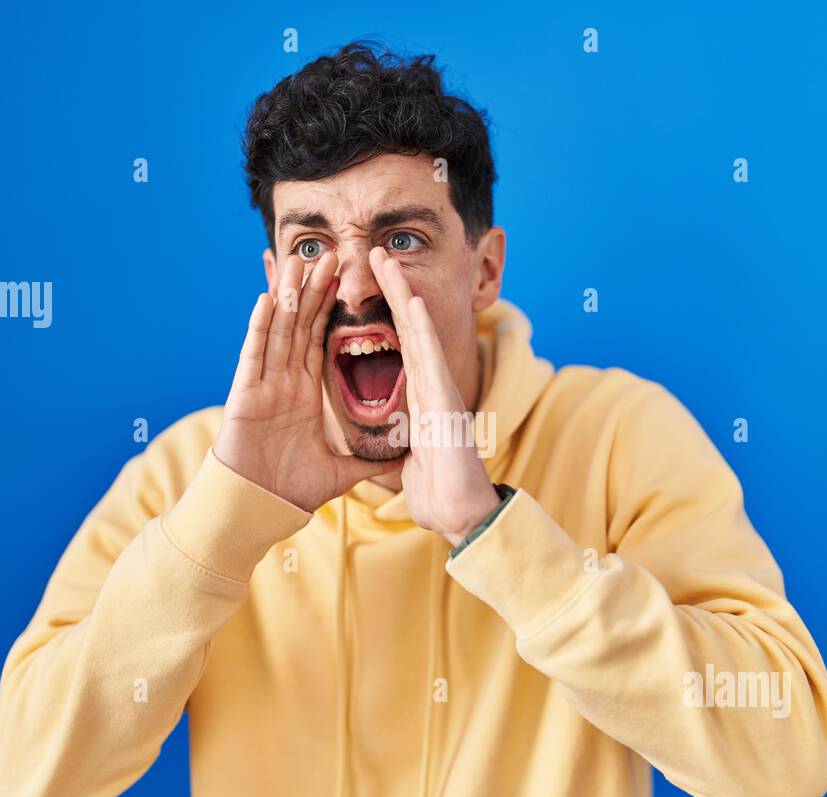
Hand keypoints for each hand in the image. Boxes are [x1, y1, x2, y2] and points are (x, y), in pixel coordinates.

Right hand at [213, 251, 400, 511]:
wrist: (259, 511)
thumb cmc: (291, 490)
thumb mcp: (340, 470)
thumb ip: (366, 459)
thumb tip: (398, 461)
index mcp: (305, 393)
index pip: (319, 340)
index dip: (330, 310)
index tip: (343, 280)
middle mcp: (284, 382)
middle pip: (300, 325)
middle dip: (313, 290)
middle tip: (328, 255)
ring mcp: (263, 386)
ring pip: (278, 330)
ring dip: (287, 295)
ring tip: (298, 261)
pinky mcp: (245, 396)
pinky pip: (254, 355)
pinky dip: (260, 327)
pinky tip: (267, 298)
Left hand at [368, 246, 500, 545]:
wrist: (460, 514)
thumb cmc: (437, 491)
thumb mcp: (404, 459)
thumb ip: (394, 446)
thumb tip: (379, 449)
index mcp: (418, 395)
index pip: (398, 345)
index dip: (383, 313)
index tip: (366, 286)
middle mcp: (430, 384)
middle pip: (407, 326)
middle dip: (391, 287)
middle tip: (375, 252)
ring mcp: (439, 388)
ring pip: (418, 331)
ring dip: (402, 292)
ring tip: (386, 258)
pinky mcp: (445, 399)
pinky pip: (430, 356)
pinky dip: (422, 326)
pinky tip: (412, 298)